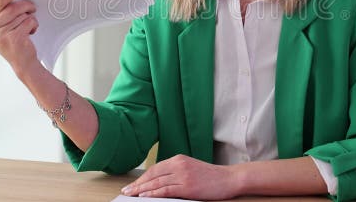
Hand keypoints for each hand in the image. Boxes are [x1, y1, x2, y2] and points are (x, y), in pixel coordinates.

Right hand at [0, 0, 39, 76]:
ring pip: (22, 14)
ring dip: (30, 17)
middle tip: (33, 8)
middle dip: (26, 5)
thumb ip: (3, 10)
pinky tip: (30, 33)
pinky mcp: (12, 40)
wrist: (22, 62)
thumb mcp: (3, 24)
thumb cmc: (14, 38)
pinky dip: (34, 25)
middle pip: (12, 7)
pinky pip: (28, 22)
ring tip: (28, 26)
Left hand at [121, 154, 240, 199]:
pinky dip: (153, 193)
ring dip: (141, 190)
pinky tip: (145, 196)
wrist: (229, 178)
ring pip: (157, 183)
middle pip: (153, 175)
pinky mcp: (187, 186)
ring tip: (131, 195)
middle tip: (126, 191)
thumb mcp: (191, 169)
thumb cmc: (211, 176)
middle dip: (138, 184)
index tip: (132, 185)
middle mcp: (179, 165)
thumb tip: (158, 182)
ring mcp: (183, 175)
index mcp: (179, 159)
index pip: (155, 169)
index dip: (142, 178)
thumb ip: (176, 172)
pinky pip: (166, 190)